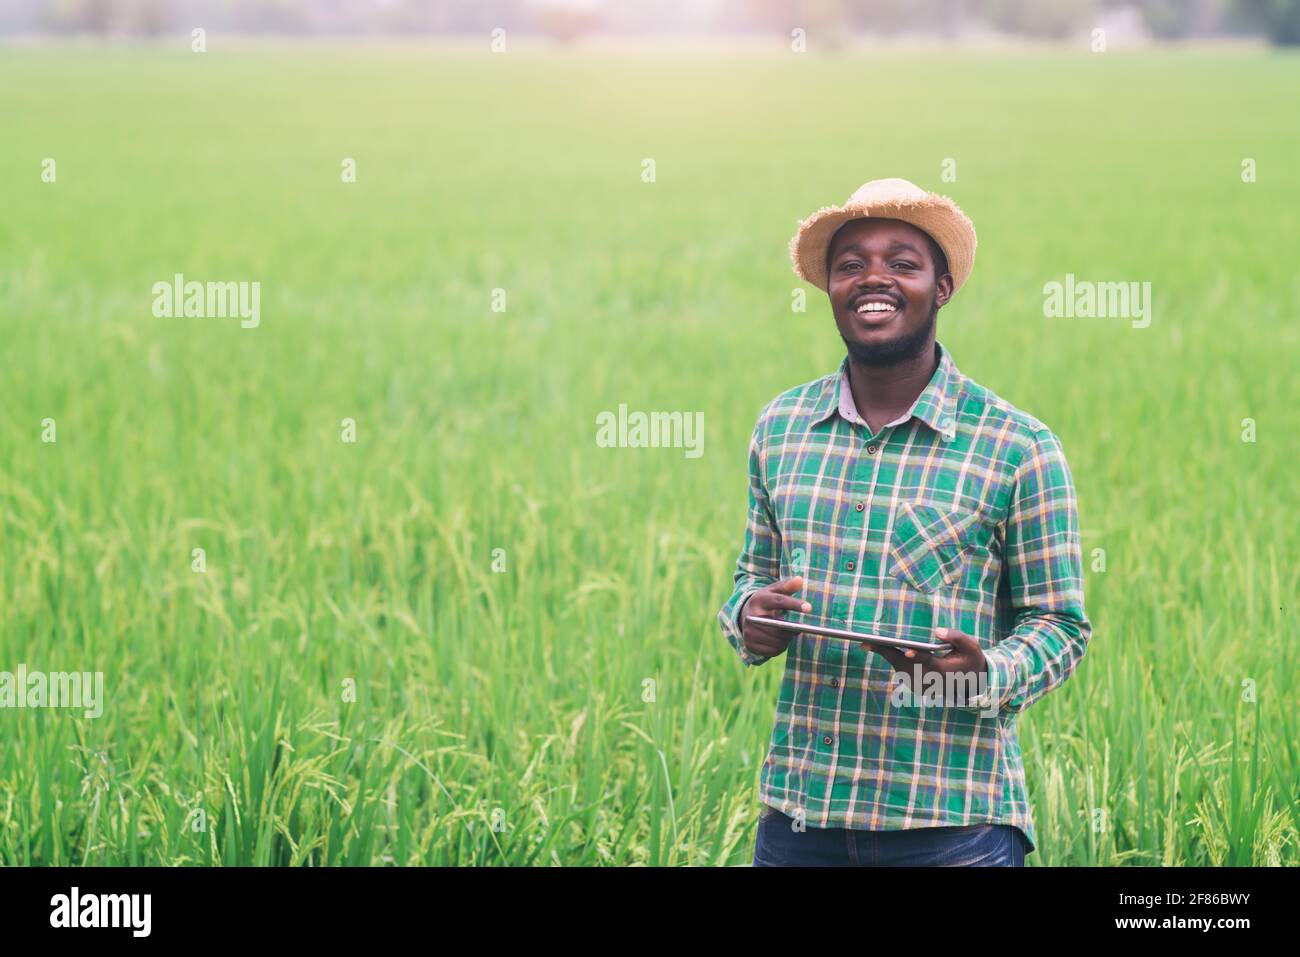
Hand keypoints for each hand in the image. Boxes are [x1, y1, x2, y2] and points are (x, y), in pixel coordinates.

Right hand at [740, 576, 812, 659]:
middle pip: (778, 626)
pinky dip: (780, 647)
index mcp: (759, 600)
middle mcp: (751, 616)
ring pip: (777, 641)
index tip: (809, 608)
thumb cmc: (766, 602)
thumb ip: (787, 586)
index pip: (779, 601)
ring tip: (786, 632)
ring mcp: (748, 632)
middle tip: (799, 627)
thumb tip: (800, 580)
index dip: (794, 604)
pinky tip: (778, 640)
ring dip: (786, 639)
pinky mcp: (750, 645)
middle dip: (791, 628)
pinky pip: (772, 651)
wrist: (745, 615)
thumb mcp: (774, 591)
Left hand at [861, 627, 988, 706]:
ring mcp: (922, 686)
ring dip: (886, 655)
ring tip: (868, 643)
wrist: (971, 684)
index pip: (929, 663)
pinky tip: (879, 648)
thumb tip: (937, 631)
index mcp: (944, 671)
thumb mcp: (972, 647)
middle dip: (886, 653)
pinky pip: (901, 670)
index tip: (909, 651)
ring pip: (900, 668)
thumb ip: (957, 637)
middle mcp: (930, 680)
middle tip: (867, 643)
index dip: (919, 657)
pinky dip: (892, 659)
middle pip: (905, 665)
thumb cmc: (970, 660)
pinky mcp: (916, 686)